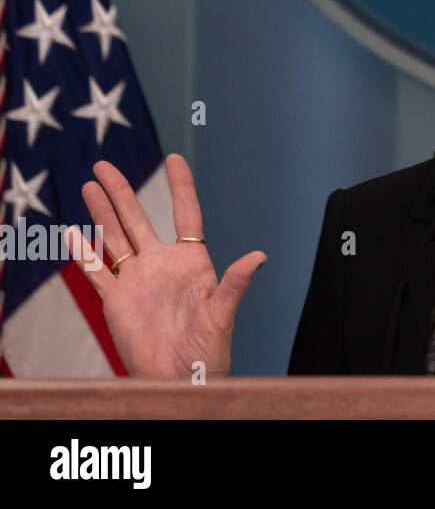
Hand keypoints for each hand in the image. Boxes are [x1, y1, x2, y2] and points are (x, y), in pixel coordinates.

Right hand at [65, 153, 266, 379]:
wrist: (180, 380)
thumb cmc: (209, 350)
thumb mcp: (224, 314)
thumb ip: (235, 283)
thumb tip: (259, 256)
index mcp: (191, 262)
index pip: (185, 214)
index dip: (180, 186)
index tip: (174, 158)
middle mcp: (161, 265)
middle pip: (137, 218)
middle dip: (121, 191)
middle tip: (104, 165)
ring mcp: (137, 281)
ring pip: (115, 238)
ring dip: (101, 213)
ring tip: (90, 184)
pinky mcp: (116, 301)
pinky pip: (96, 271)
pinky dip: (84, 252)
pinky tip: (73, 232)